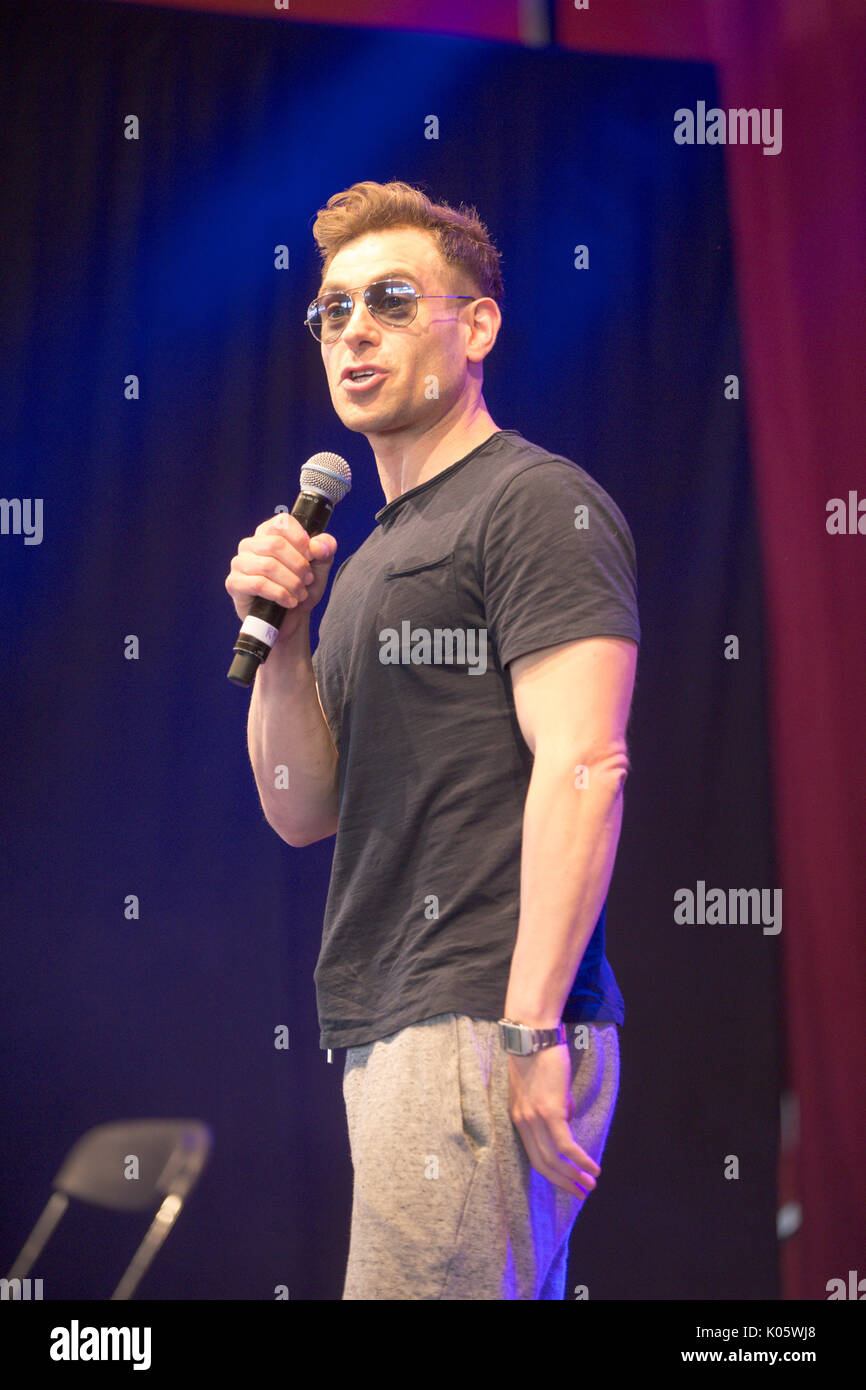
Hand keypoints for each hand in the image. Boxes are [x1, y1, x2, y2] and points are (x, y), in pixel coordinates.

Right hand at [225, 513, 337, 644]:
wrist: (291, 620)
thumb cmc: (301, 589)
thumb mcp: (320, 568)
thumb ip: (324, 550)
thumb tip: (317, 546)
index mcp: (269, 532)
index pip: (282, 522)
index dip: (301, 541)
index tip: (311, 558)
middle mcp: (251, 544)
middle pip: (276, 544)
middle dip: (298, 566)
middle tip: (308, 581)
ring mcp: (239, 563)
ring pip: (268, 566)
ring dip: (291, 583)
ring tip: (300, 594)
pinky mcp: (234, 583)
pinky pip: (258, 584)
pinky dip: (279, 594)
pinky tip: (289, 601)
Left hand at [507, 1044, 600, 1198]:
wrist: (533, 1034)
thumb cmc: (540, 1055)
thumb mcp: (544, 1087)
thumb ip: (556, 1106)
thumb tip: (568, 1119)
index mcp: (518, 1118)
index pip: (533, 1155)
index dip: (551, 1173)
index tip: (567, 1183)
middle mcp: (523, 1122)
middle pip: (542, 1164)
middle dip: (563, 1182)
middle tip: (581, 1193)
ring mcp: (535, 1118)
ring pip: (554, 1159)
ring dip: (574, 1176)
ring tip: (590, 1185)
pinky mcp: (550, 1111)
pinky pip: (566, 1145)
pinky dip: (580, 1160)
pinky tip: (592, 1167)